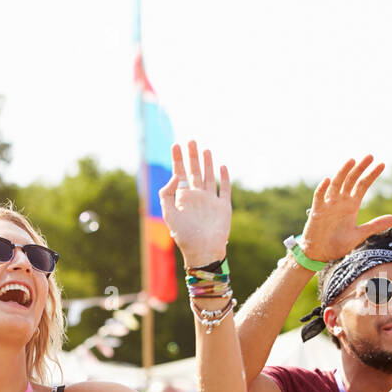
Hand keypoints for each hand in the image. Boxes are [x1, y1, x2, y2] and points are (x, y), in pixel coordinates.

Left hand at [159, 140, 230, 266]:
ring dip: (207, 163)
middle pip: (194, 172)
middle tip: (191, 140)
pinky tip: (221, 166)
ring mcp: (210, 201)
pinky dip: (224, 178)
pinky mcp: (223, 207)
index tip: (175, 144)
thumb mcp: (169, 213)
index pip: (179, 174)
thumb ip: (167, 194)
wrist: (203, 250)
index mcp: (182, 198)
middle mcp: (196, 197)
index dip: (177, 159)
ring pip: (209, 177)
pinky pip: (224, 189)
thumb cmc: (184, 235)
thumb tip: (174, 176)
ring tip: (205, 149)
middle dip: (192, 156)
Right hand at [299, 156, 391, 261]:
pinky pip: (319, 197)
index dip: (372, 175)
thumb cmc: (338, 245)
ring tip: (352, 161)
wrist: (320, 255)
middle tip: (370, 156)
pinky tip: (327, 180)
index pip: (362, 185)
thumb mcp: (360, 235)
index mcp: (351, 206)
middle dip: (360, 168)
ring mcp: (328, 205)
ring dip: (343, 172)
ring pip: (336, 184)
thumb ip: (375, 225)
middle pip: (351, 180)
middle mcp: (340, 202)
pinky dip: (322, 188)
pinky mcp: (316, 212)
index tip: (382, 164)